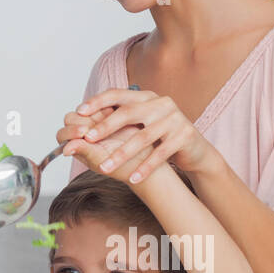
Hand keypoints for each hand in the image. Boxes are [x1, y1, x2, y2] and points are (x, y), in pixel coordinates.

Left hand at [66, 87, 220, 183]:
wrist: (194, 149)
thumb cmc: (161, 135)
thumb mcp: (141, 122)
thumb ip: (120, 118)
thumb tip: (83, 121)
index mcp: (146, 97)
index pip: (118, 94)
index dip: (98, 101)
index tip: (79, 112)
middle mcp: (161, 103)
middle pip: (129, 113)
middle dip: (106, 127)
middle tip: (88, 139)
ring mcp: (174, 119)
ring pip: (143, 137)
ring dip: (122, 154)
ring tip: (105, 167)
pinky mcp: (184, 136)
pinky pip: (161, 154)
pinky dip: (146, 167)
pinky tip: (133, 178)